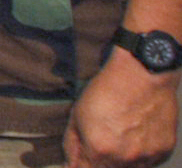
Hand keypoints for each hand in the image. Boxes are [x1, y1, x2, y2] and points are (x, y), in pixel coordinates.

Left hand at [65, 50, 179, 167]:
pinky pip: (148, 161)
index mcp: (99, 150)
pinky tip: (136, 136)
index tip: (81, 159)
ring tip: (120, 135)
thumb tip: (71, 164)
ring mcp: (147, 156)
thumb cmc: (107, 91)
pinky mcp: (164, 150)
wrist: (142, 76)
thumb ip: (73, 145)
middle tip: (101, 141)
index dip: (80, 165)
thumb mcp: (77, 115)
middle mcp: (124, 158)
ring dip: (121, 160)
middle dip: (100, 162)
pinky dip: (141, 154)